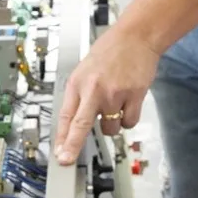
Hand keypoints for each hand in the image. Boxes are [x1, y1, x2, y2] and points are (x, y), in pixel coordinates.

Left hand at [55, 21, 159, 164]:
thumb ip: (80, 95)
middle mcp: (94, 89)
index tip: (60, 153)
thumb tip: (74, 124)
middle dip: (73, 146)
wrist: (137, 37)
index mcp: (78, 83)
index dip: (62, 138)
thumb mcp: (85, 70)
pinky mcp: (134, 96)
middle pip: (81, 126)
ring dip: (112, 125)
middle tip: (67, 160)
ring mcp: (114, 94)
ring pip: (110, 128)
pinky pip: (129, 122)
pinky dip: (128, 119)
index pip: (66, 116)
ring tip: (115, 105)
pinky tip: (128, 104)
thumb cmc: (111, 52)